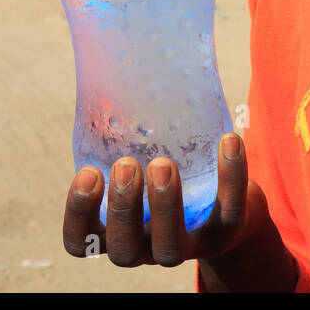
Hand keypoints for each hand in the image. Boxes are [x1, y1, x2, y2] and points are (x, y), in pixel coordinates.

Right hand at [62, 132, 268, 269]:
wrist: (227, 205)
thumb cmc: (170, 172)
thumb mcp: (140, 158)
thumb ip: (122, 130)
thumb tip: (108, 60)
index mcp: (116, 230)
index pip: (80, 241)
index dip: (78, 213)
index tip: (87, 171)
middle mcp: (145, 247)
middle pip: (124, 248)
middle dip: (122, 207)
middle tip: (126, 165)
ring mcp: (187, 246)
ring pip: (170, 247)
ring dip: (165, 205)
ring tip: (163, 162)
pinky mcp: (226, 233)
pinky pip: (229, 211)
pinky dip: (231, 176)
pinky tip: (228, 139)